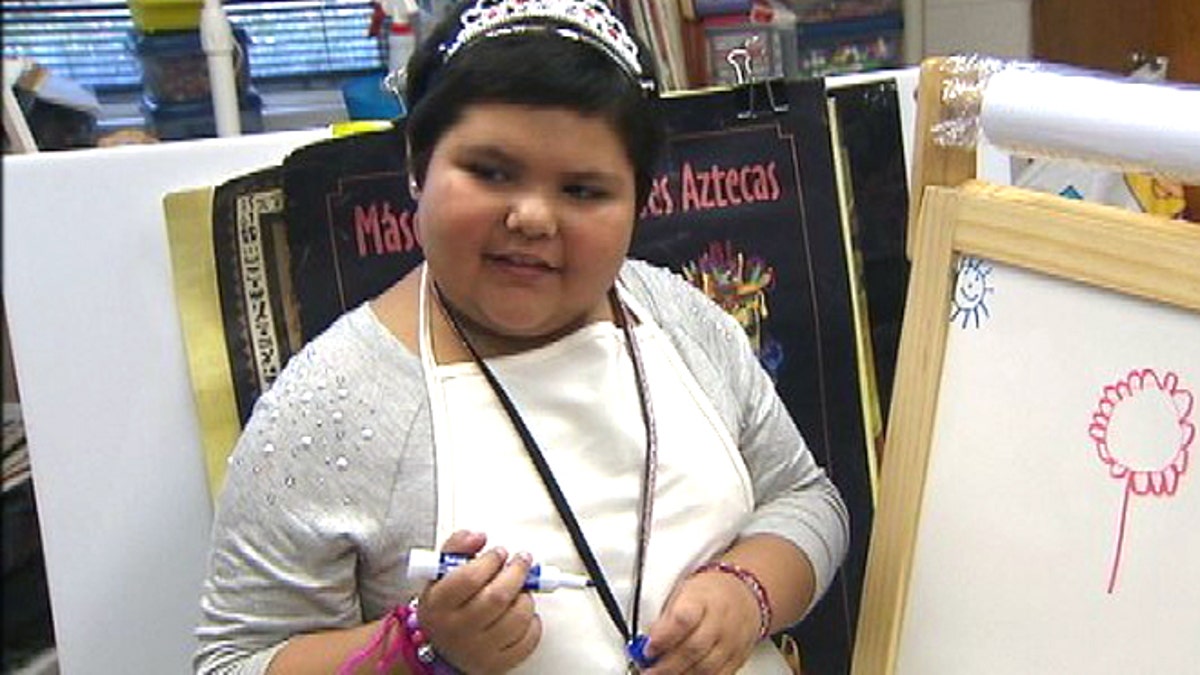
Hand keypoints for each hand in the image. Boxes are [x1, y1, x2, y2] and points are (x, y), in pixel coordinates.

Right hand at [414, 531, 541, 673]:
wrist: (441, 649)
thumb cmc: (445, 607)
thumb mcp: (439, 572)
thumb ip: (457, 546)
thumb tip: (478, 536)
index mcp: (439, 604)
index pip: (469, 578)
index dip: (491, 560)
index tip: (499, 552)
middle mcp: (457, 629)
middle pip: (497, 597)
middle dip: (516, 572)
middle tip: (522, 561)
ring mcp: (479, 650)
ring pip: (517, 618)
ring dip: (526, 596)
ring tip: (520, 588)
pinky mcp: (498, 664)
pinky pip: (528, 641)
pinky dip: (533, 622)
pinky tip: (523, 612)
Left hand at [640, 568, 761, 674]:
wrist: (744, 594)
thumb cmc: (710, 592)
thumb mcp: (683, 592)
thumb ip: (666, 617)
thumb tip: (647, 640)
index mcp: (703, 599)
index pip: (683, 619)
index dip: (663, 637)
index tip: (646, 648)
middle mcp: (720, 621)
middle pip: (693, 649)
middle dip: (666, 665)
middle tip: (648, 671)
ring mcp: (731, 642)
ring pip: (705, 668)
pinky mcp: (738, 658)